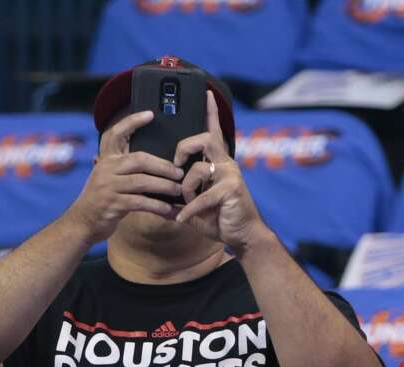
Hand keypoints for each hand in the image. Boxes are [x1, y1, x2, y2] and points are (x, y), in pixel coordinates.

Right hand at [63, 110, 183, 244]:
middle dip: (163, 166)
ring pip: (142, 181)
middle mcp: (106, 169)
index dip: (133, 122)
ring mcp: (108, 186)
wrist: (81, 223)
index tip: (150, 114)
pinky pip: (140, 203)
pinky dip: (157, 207)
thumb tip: (157, 165)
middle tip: (179, 172)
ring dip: (164, 186)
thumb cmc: (103, 201)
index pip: (117, 134)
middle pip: (139, 159)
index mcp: (106, 160)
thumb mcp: (109, 180)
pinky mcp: (112, 204)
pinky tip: (169, 210)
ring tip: (178, 190)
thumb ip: (125, 170)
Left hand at [173, 91, 266, 253]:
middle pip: (203, 139)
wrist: (242, 236)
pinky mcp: (231, 190)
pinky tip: (183, 219)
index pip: (214, 132)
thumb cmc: (219, 218)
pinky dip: (189, 210)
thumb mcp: (196, 203)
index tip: (206, 93)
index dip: (211, 112)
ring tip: (186, 204)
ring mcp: (230, 175)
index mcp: (218, 162)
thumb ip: (181, 195)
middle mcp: (226, 164)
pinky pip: (202, 197)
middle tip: (176, 164)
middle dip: (184, 148)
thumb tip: (161, 193)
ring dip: (185, 188)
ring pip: (197, 169)